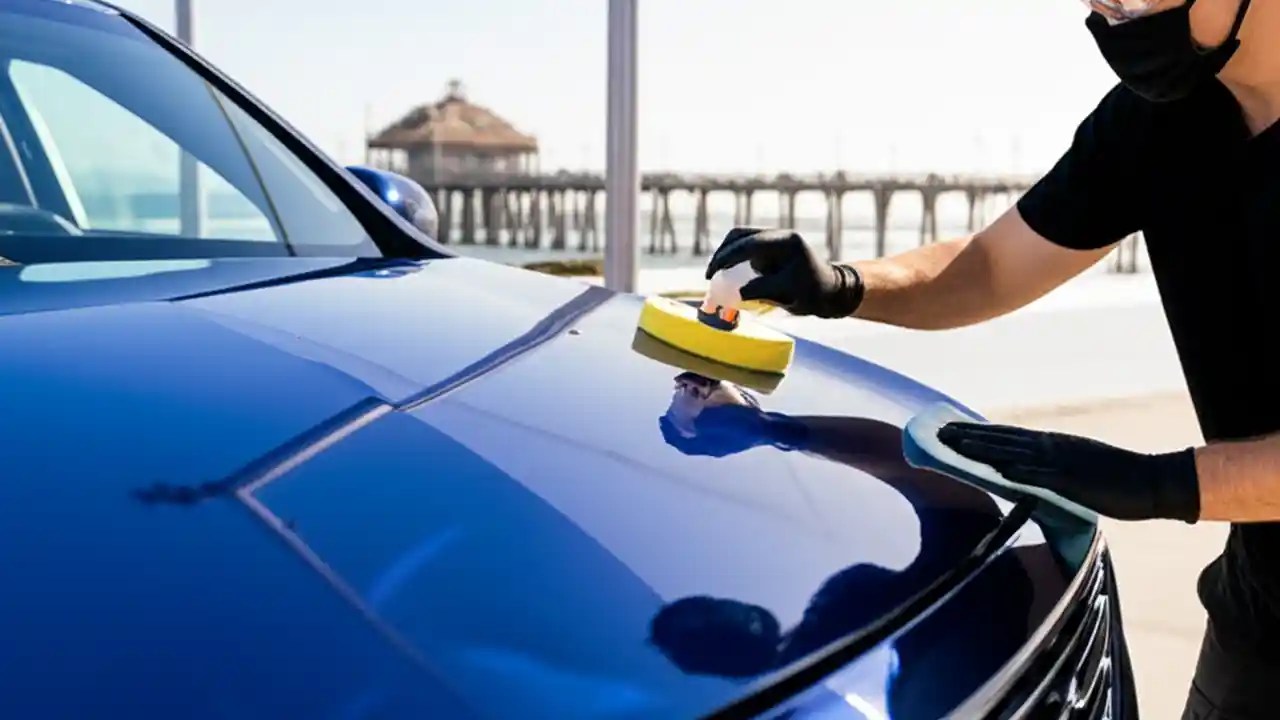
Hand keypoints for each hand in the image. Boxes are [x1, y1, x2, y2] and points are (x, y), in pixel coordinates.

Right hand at [704, 228, 862, 317]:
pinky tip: (727, 276)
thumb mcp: (789, 294)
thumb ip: (762, 290)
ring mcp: (773, 241)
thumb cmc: (814, 294)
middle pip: (739, 235)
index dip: (725, 257)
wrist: (831, 293)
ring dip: (726, 256)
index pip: (748, 243)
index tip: (712, 275)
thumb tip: (736, 292)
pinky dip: (733, 260)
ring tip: (716, 277)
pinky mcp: (770, 250)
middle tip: (710, 276)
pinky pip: (745, 249)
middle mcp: (778, 235)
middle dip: (722, 254)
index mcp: (785, 241)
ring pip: (740, 240)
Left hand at [936, 422, 1200, 521]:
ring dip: (984, 448)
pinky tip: (999, 470)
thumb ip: (1047, 469)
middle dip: (969, 436)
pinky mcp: (1076, 481)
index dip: (976, 431)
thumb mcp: (1074, 468)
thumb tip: (1020, 473)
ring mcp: (1063, 463)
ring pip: (1015, 453)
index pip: (1006, 435)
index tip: (950, 429)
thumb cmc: (1114, 479)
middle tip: (938, 433)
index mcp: (1052, 444)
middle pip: (1002, 439)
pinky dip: (1021, 472)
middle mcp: (1052, 447)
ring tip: (955, 444)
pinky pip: (1043, 476)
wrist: (1152, 481)